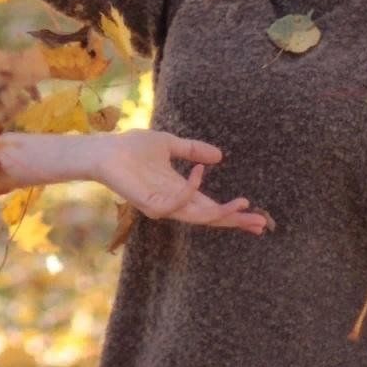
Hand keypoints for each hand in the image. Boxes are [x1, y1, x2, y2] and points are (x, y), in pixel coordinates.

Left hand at [79, 130, 269, 234]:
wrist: (105, 150)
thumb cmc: (132, 148)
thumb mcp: (169, 144)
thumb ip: (192, 149)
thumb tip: (219, 156)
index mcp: (181, 191)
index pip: (212, 207)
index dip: (234, 212)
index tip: (259, 217)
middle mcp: (175, 201)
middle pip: (211, 217)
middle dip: (236, 220)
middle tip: (261, 223)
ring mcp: (162, 205)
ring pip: (198, 217)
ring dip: (221, 212)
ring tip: (243, 204)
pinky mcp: (149, 203)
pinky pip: (175, 204)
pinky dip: (190, 190)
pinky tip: (199, 173)